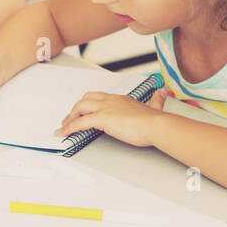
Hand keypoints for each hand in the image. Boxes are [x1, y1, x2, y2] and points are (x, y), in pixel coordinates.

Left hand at [54, 88, 169, 146]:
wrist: (155, 125)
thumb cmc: (154, 121)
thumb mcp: (155, 107)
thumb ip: (157, 100)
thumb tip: (163, 92)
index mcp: (121, 99)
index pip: (100, 97)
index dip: (90, 104)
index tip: (85, 112)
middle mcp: (111, 100)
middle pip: (86, 99)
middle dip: (76, 109)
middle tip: (69, 119)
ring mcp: (105, 108)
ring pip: (80, 107)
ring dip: (70, 117)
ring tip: (63, 127)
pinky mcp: (101, 118)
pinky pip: (79, 123)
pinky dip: (68, 128)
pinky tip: (63, 133)